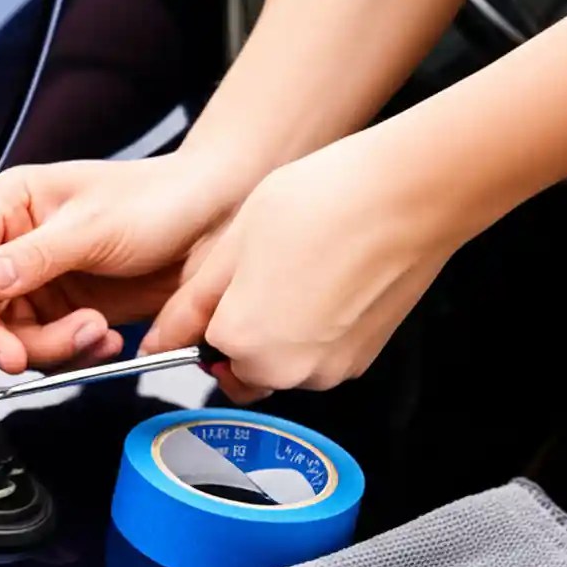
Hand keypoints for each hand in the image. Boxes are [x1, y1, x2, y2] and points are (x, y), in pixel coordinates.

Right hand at [0, 155, 249, 373]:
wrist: (215, 219)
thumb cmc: (158, 200)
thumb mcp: (92, 227)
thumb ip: (34, 258)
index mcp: (11, 206)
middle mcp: (18, 245)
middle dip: (6, 338)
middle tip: (24, 358)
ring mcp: (43, 281)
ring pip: (16, 335)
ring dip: (52, 347)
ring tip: (96, 332)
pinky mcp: (69, 309)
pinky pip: (53, 347)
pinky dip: (76, 352)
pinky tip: (108, 338)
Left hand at [140, 131, 469, 401]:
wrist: (408, 195)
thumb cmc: (323, 204)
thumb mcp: (232, 246)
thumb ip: (191, 306)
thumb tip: (158, 343)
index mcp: (244, 342)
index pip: (199, 349)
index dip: (207, 314)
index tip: (224, 285)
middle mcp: (287, 371)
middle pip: (239, 367)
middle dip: (239, 334)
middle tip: (258, 275)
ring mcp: (330, 370)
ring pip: (280, 365)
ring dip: (277, 333)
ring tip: (296, 272)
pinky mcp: (363, 360)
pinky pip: (317, 357)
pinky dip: (313, 332)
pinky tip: (325, 282)